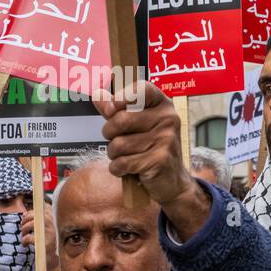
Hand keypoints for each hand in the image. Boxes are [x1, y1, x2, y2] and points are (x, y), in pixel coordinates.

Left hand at [20, 202, 58, 270]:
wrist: (56, 262)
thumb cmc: (51, 245)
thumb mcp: (49, 230)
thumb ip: (40, 220)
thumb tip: (25, 213)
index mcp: (57, 219)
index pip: (43, 208)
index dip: (32, 211)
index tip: (27, 218)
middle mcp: (56, 224)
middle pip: (35, 214)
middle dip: (25, 220)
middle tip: (23, 228)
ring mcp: (51, 233)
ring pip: (31, 224)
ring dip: (24, 230)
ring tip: (24, 236)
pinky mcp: (46, 243)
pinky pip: (29, 237)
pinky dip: (24, 241)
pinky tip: (25, 245)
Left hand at [94, 81, 208, 237]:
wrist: (172, 180)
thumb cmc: (151, 148)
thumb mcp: (136, 125)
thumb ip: (117, 109)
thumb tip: (98, 95)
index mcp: (163, 105)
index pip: (142, 90)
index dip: (122, 97)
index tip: (110, 109)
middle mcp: (168, 119)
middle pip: (121, 119)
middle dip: (109, 133)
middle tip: (118, 140)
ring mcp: (166, 140)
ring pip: (118, 144)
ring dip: (114, 154)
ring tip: (127, 156)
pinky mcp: (160, 160)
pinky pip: (123, 163)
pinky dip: (118, 169)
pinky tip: (129, 169)